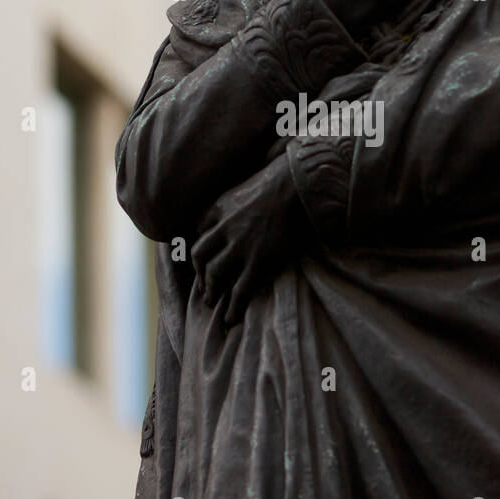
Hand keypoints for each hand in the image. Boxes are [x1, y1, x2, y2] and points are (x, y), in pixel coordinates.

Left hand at [191, 153, 307, 325]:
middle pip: (200, 256)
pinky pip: (239, 291)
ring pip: (215, 275)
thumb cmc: (283, 179)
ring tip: (212, 302)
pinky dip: (232, 307)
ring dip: (211, 291)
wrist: (299, 185)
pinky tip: (230, 319)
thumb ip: (241, 195)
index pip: (200, 229)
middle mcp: (224, 229)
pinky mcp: (258, 263)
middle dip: (200, 273)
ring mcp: (239, 248)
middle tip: (204, 285)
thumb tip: (247, 200)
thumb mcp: (250, 181)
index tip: (205, 255)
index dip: (202, 244)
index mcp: (219, 207)